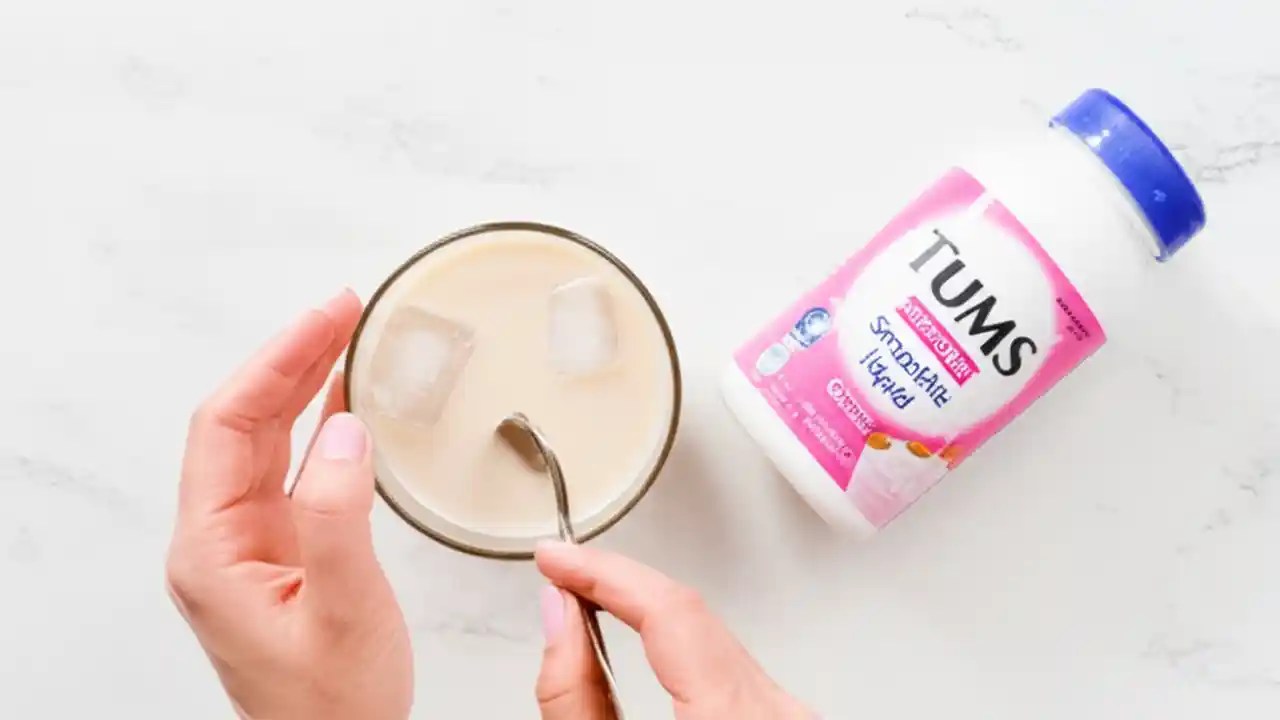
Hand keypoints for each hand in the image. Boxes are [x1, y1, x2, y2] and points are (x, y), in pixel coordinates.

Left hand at [165, 290, 412, 719]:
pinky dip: (318, 426)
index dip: (273, 364)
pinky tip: (342, 401)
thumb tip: (345, 431)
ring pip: (266, 442)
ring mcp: (250, 545)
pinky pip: (293, 470)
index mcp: (211, 552)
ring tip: (344, 335)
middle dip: (289, 360)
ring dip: (302, 385)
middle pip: (242, 424)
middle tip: (342, 311)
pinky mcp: (284, 551)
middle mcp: (220, 541)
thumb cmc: (331, 707)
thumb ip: (339, 518)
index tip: (324, 320)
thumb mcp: (344, 611)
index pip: (226, 428)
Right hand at [534, 542, 811, 719]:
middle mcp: (777, 711)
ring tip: (591, 595)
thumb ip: (576, 696)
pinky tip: (648, 632)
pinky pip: (729, 661)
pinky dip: (680, 642)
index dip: (603, 572)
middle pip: (690, 615)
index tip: (556, 557)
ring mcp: (790, 714)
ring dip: (648, 612)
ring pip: (710, 636)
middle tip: (561, 570)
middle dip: (618, 586)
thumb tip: (560, 616)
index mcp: (734, 717)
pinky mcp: (786, 718)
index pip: (668, 609)